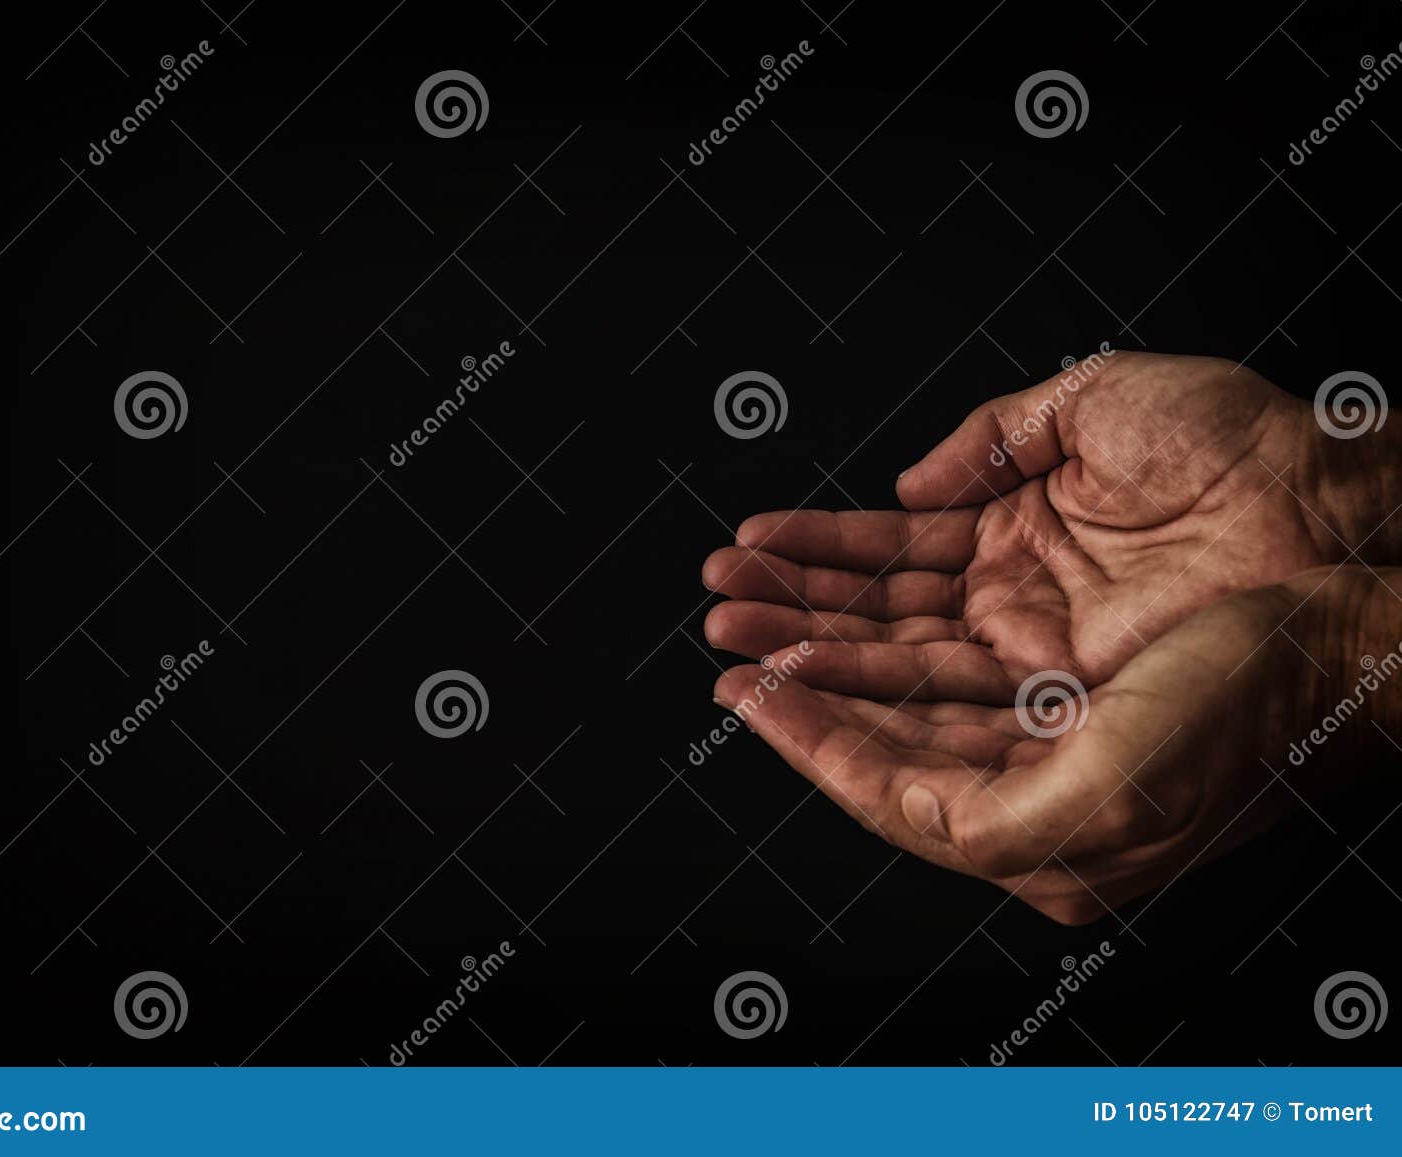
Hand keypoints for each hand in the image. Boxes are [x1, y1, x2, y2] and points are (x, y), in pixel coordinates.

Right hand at [702, 350, 1353, 700]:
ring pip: (897, 662)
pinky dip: (868, 697)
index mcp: (1020, 531)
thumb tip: (905, 482)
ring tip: (734, 637)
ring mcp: (1035, 657)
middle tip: (718, 601)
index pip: (896, 548)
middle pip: (881, 614)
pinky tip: (803, 682)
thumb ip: (990, 436)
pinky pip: (946, 705)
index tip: (751, 544)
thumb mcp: (1092, 401)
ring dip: (810, 651)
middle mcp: (1018, 603)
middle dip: (793, 605)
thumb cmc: (1235, 444)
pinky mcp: (1060, 702)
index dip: (820, 547)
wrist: (1329, 505)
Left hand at [710, 566, 1394, 923]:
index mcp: (1041, 837)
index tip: (742, 695)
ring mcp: (1043, 719)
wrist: (1338, 638)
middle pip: (885, 728)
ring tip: (758, 600)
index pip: (890, 793)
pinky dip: (889, 610)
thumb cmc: (1243, 715)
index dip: (810, 742)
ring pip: (904, 675)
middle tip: (728, 633)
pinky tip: (847, 588)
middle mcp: (1033, 784)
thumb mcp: (1109, 792)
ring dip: (831, 637)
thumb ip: (991, 824)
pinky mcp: (1058, 662)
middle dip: (802, 679)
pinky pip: (947, 637)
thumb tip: (912, 811)